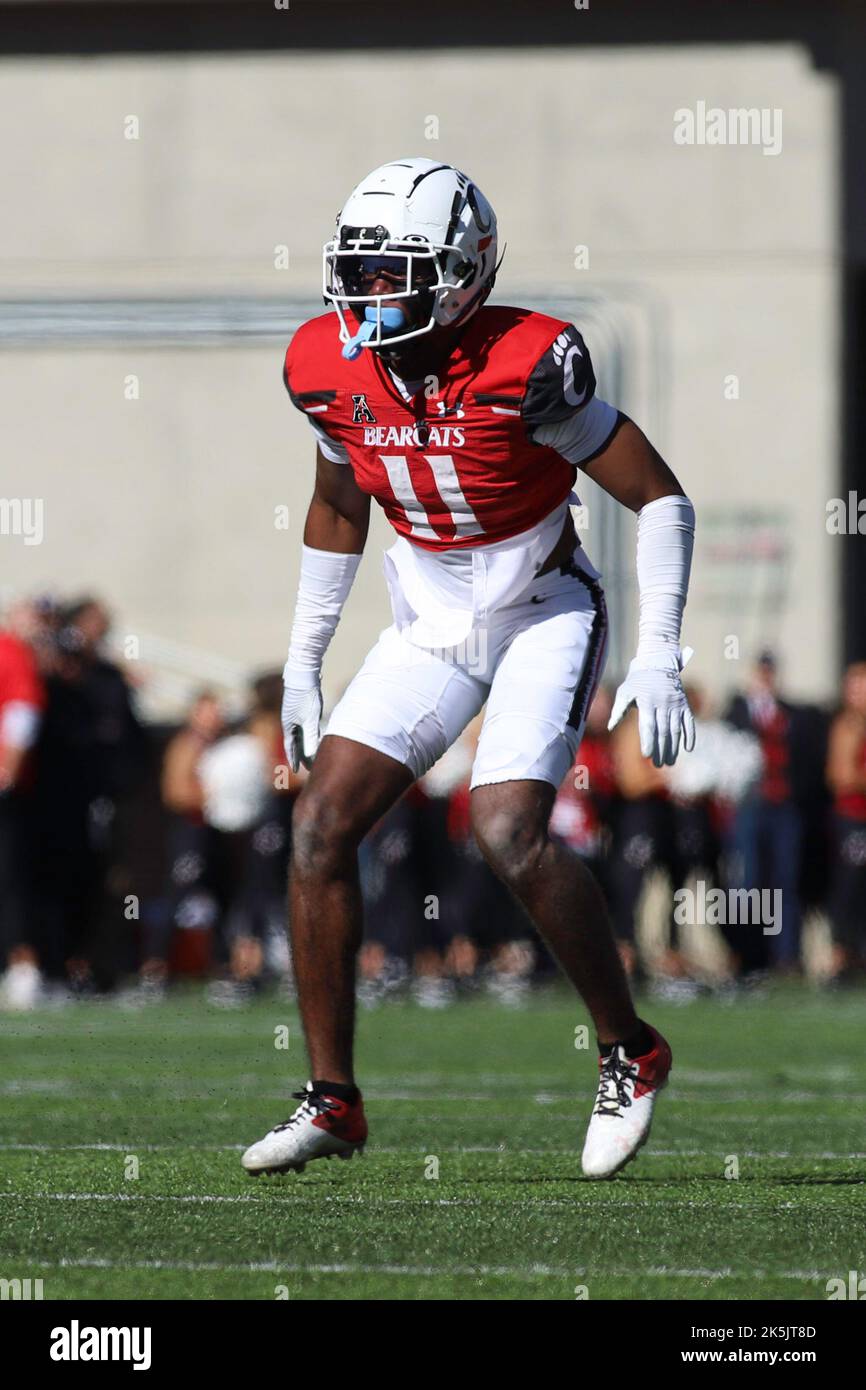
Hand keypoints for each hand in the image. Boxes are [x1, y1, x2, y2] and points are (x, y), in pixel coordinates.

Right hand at [281, 669, 322, 772]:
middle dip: (300, 755)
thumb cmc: (306, 696)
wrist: (303, 673)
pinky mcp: (301, 708)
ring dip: (304, 745)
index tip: (297, 771)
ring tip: (311, 755)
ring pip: (300, 735)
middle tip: (308, 768)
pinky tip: (314, 736)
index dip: (294, 759)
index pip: (291, 747)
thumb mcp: (310, 718)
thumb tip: (310, 755)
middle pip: (295, 743)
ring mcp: (294, 715)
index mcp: (288, 726)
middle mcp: (289, 722)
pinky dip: (308, 735)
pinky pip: (304, 726)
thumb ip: (310, 737)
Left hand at [608, 646, 695, 767]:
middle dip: (661, 750)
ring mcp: (676, 703)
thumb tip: (610, 727)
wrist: (658, 662)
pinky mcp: (685, 703)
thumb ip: (618, 709)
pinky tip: (688, 749)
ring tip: (670, 762)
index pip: (648, 725)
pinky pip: (689, 722)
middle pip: (662, 731)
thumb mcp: (624, 691)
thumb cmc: (637, 680)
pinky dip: (690, 735)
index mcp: (647, 701)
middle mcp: (663, 703)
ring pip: (676, 729)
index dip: (648, 741)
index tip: (646, 756)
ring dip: (674, 747)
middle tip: (658, 765)